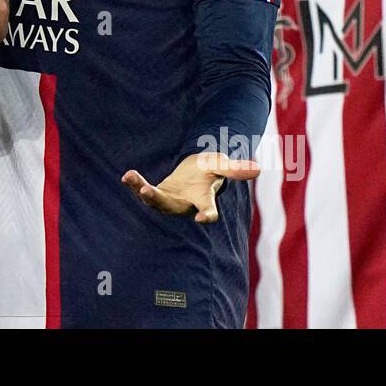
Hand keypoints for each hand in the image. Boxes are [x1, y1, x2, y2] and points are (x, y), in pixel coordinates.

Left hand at [122, 152, 260, 222]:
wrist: (195, 172)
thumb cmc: (211, 171)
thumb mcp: (223, 167)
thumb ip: (237, 170)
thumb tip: (258, 169)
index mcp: (203, 200)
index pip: (208, 211)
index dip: (207, 215)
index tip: (203, 218)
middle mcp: (184, 205)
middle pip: (171, 207)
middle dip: (159, 201)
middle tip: (149, 192)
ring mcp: (169, 201)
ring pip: (154, 201)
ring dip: (141, 190)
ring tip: (130, 177)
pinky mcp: (157, 194)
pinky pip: (144, 191)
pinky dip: (135, 184)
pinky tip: (127, 176)